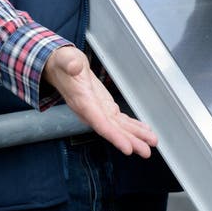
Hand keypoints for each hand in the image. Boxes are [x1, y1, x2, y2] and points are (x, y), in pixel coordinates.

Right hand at [42, 46, 157, 157]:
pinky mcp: (104, 106)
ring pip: (118, 127)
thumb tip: (74, 67)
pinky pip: (119, 120)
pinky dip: (132, 126)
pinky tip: (143, 130)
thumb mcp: (66, 59)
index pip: (100, 123)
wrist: (60, 67)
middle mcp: (91, 111)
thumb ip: (69, 63)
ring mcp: (98, 110)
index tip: (127, 148)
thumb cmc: (63, 64)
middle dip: (130, 141)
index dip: (114, 136)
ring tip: (151, 142)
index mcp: (83, 101)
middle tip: (146, 151)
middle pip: (112, 130)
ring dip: (135, 136)